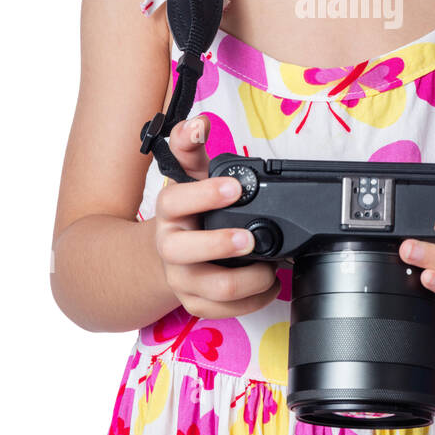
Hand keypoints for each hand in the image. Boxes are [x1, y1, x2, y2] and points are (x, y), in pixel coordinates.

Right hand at [154, 113, 281, 318]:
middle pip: (183, 251)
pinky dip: (252, 301)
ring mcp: (180, 278)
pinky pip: (222, 311)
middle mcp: (170, 246)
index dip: (204, 194)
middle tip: (252, 238)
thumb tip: (199, 122)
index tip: (235, 186)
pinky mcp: (194, 303)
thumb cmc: (187, 212)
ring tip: (271, 265)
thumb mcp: (188, 176)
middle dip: (220, 244)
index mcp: (169, 212)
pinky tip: (268, 286)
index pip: (174, 201)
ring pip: (210, 289)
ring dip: (247, 279)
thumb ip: (191, 146)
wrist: (163, 255)